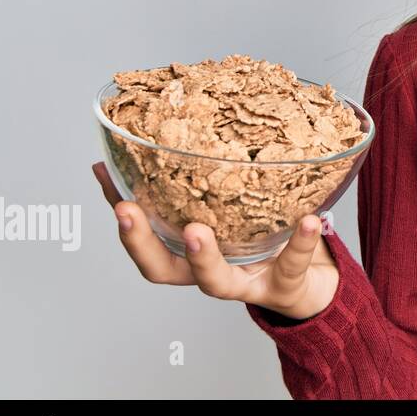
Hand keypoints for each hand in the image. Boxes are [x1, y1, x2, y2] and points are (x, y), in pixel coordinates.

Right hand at [92, 161, 338, 320]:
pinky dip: (301, 242)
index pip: (145, 235)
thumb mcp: (233, 205)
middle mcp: (208, 271)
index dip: (122, 210)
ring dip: (203, 257)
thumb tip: (177, 131)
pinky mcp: (284, 285)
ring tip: (198, 230)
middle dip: (141, 242)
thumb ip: (206, 177)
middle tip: (128, 211)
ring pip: (215, 281)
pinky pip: (291, 264)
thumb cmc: (264, 236)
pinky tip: (311, 220)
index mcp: (191, 249)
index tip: (105, 175)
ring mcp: (245, 282)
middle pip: (162, 268)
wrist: (309, 282)